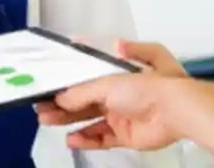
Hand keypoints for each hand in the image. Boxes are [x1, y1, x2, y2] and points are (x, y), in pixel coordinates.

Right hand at [36, 40, 188, 151]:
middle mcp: (117, 94)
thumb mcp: (107, 81)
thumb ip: (81, 92)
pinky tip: (71, 139)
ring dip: (68, 121)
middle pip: (84, 100)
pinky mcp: (126, 135)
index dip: (66, 82)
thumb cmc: (145, 86)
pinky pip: (102, 138)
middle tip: (40, 107)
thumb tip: (61, 99)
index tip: (47, 86)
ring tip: (47, 121)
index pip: (84, 77)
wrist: (174, 110)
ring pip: (89, 119)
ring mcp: (121, 115)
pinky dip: (86, 139)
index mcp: (114, 74)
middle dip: (62, 104)